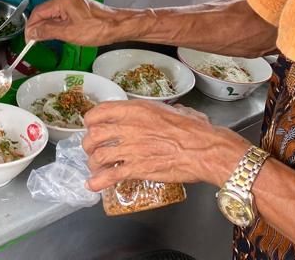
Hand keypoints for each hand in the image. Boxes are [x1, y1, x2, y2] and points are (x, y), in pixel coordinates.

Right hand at [25, 0, 130, 46]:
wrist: (117, 26)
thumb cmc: (98, 28)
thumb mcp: (68, 33)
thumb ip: (47, 31)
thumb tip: (32, 32)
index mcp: (62, 0)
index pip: (38, 12)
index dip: (31, 27)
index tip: (28, 39)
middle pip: (44, 12)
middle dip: (38, 27)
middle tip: (33, 41)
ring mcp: (71, 1)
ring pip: (52, 14)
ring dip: (46, 26)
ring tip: (43, 40)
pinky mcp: (76, 7)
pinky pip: (60, 15)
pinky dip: (55, 24)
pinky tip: (55, 34)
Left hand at [82, 100, 247, 190]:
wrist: (205, 150)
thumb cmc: (195, 129)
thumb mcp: (174, 110)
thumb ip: (161, 112)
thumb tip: (164, 113)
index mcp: (137, 110)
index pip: (101, 111)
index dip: (91, 120)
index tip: (91, 125)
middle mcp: (130, 128)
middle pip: (94, 135)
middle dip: (89, 144)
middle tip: (92, 149)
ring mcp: (132, 149)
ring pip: (99, 156)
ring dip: (94, 163)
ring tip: (96, 167)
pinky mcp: (138, 169)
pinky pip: (110, 176)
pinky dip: (98, 181)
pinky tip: (94, 185)